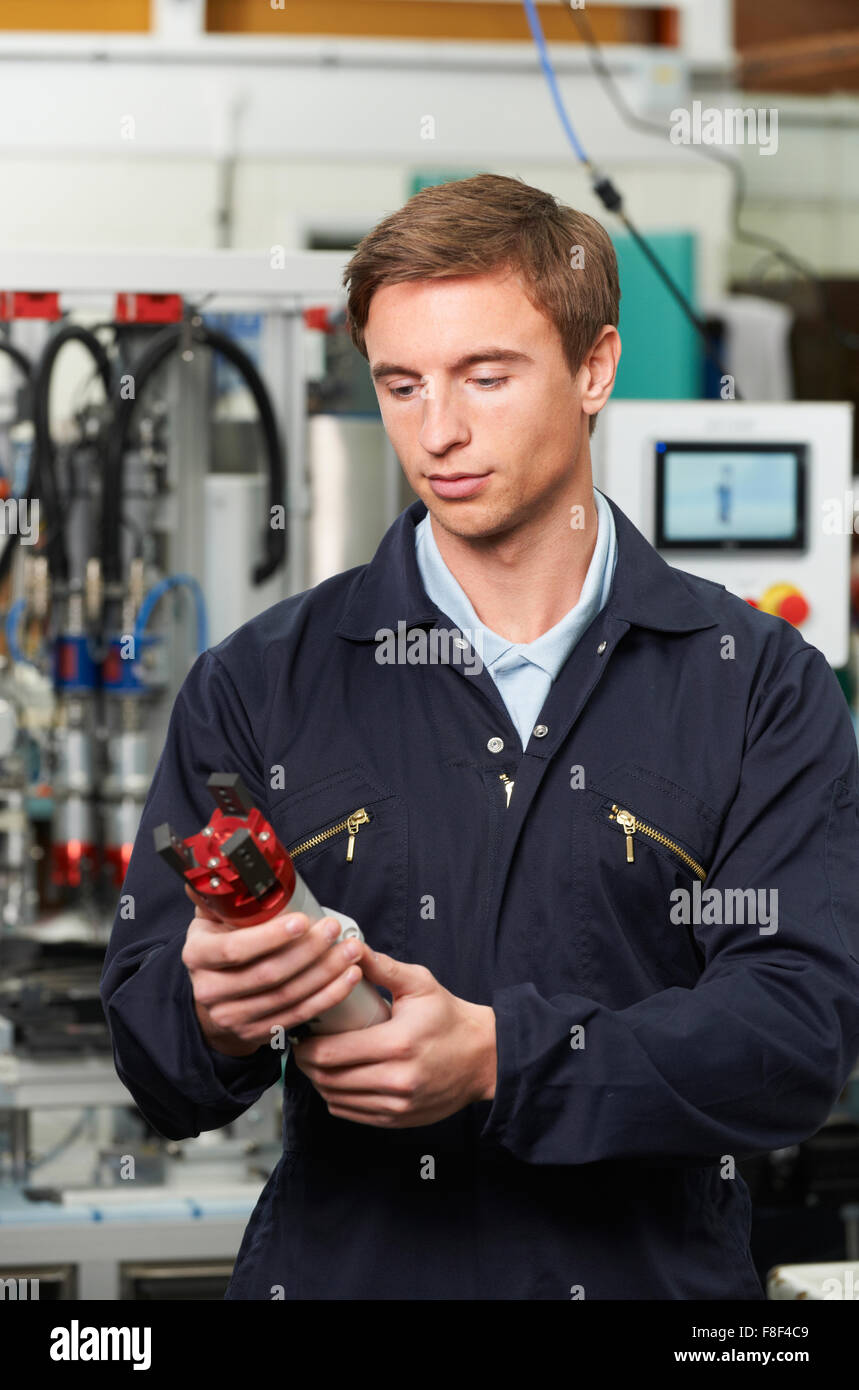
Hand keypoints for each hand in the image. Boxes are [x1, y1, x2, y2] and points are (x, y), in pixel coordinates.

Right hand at [181, 885, 366, 1057]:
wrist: (215, 996)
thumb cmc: (220, 943)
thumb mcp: (211, 918)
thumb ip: (219, 893)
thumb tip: (223, 859)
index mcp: (197, 955)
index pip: (234, 949)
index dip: (270, 937)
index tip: (303, 920)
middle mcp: (210, 991)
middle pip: (267, 974)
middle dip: (308, 951)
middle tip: (334, 929)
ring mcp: (232, 1017)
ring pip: (287, 997)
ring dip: (325, 973)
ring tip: (351, 949)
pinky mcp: (257, 1034)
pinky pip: (299, 1016)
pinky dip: (328, 996)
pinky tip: (350, 977)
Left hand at [293, 945, 496, 1126]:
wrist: (484, 1056)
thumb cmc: (449, 1016)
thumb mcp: (419, 983)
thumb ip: (381, 966)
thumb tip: (349, 946)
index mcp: (397, 1043)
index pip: (331, 1053)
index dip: (305, 1046)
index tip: (299, 1033)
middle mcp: (397, 1080)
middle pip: (328, 1080)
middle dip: (306, 1064)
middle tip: (301, 1047)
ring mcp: (398, 1105)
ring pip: (336, 1100)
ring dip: (319, 1082)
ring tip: (317, 1062)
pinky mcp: (399, 1120)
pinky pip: (352, 1114)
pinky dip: (337, 1098)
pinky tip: (337, 1080)